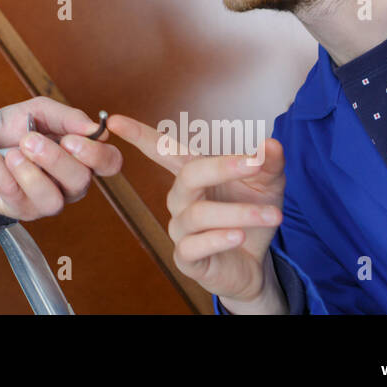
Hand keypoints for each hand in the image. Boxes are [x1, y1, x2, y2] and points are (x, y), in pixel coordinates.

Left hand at [0, 97, 121, 220]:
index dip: (97, 154)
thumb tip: (93, 127)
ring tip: (12, 152)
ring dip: (29, 172)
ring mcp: (44, 201)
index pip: (109, 163)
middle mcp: (68, 184)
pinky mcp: (17, 209)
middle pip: (80, 181)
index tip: (71, 139)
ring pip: (51, 200)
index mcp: (81, 158)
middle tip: (30, 139)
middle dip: (55, 159)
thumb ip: (67, 117)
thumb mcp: (40, 111)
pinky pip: (13, 194)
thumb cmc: (13, 129)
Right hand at [107, 114, 286, 311]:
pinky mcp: (188, 258)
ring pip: (198, 214)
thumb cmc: (252, 216)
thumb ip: (267, 164)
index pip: (162, 150)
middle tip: (256, 164)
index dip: (139, 135)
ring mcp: (182, 229)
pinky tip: (238, 236)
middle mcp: (181, 199)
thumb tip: (271, 145)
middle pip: (189, 175)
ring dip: (239, 212)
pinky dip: (218, 239)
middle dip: (222, 167)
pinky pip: (194, 246)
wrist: (256, 265)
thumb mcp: (267, 186)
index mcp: (193, 175)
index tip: (114, 120)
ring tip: (272, 214)